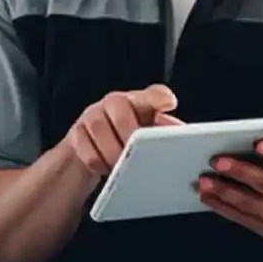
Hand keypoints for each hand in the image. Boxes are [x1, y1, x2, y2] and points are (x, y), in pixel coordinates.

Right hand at [63, 84, 182, 176]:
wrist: (91, 153)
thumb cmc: (127, 143)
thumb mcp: (148, 137)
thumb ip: (165, 135)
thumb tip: (186, 142)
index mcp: (140, 102)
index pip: (152, 93)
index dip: (159, 97)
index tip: (169, 103)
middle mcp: (114, 102)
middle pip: (120, 107)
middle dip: (129, 133)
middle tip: (137, 154)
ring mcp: (92, 115)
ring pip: (99, 127)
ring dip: (112, 152)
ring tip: (122, 167)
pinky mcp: (76, 133)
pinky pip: (86, 149)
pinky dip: (98, 163)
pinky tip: (106, 168)